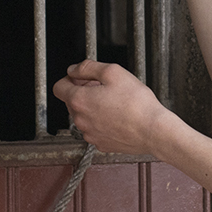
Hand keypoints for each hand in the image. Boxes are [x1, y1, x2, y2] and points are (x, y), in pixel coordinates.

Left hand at [53, 59, 173, 155]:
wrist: (153, 130)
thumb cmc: (136, 103)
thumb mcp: (112, 72)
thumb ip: (88, 67)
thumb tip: (73, 69)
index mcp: (79, 101)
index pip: (58, 87)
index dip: (70, 78)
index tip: (83, 77)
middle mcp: (80, 120)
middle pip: (71, 101)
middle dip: (83, 91)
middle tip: (104, 86)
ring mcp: (90, 134)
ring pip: (83, 115)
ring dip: (92, 107)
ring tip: (113, 101)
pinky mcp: (101, 144)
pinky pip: (95, 129)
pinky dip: (101, 121)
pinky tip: (117, 116)